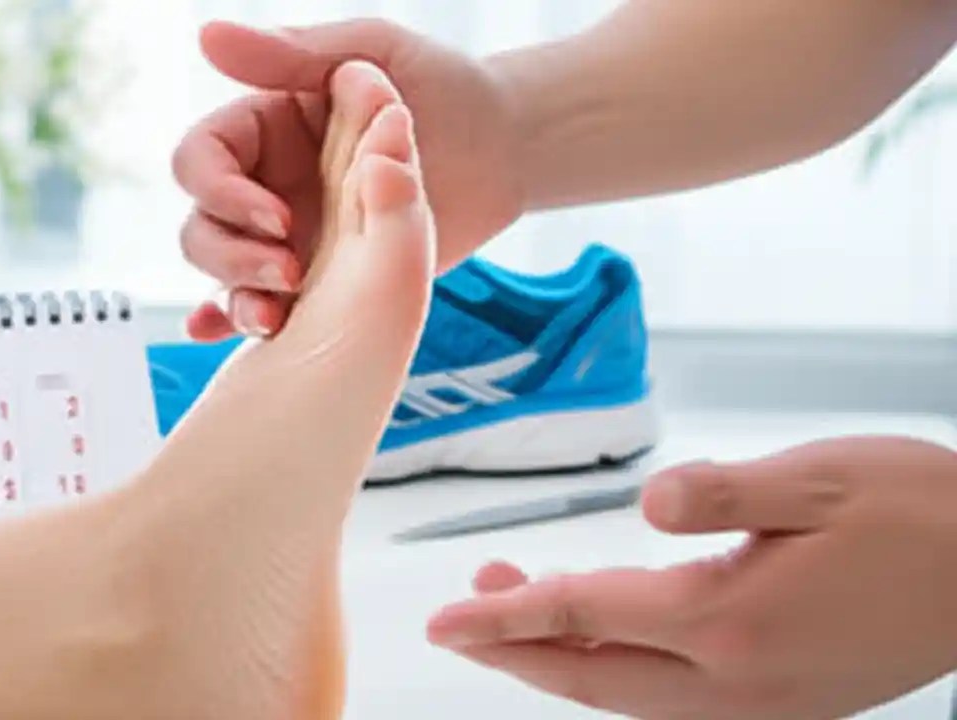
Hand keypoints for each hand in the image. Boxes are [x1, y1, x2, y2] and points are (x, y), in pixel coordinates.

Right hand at [173, 19, 521, 339]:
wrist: (505, 150)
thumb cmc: (443, 86)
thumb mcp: (371, 52)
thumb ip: (293, 53)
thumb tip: (207, 35)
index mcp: (265, 126)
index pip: (201, 158)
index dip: (221, 193)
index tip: (276, 218)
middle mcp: (265, 182)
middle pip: (202, 223)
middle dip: (231, 253)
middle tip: (290, 270)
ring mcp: (288, 236)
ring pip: (222, 271)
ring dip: (236, 292)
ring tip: (278, 313)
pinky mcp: (316, 280)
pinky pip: (260, 304)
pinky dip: (231, 322)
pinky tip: (216, 336)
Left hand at [426, 436, 956, 719]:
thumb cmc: (918, 516)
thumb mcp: (820, 479)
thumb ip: (723, 491)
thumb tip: (649, 505)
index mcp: (732, 618)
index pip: (586, 617)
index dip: (505, 617)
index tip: (443, 620)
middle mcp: (737, 679)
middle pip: (589, 675)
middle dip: (514, 649)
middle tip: (459, 618)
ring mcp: (759, 704)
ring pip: (625, 695)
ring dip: (560, 660)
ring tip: (515, 608)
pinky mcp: (781, 703)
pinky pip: (668, 699)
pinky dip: (614, 671)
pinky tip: (601, 634)